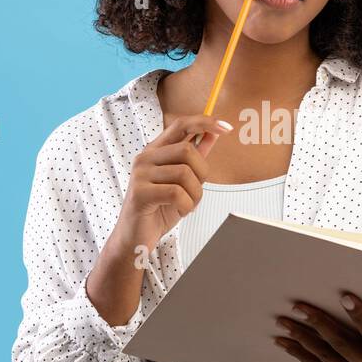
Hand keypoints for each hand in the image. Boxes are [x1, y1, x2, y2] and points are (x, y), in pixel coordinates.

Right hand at [117, 113, 231, 249]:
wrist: (134, 238)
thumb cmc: (158, 209)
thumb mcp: (181, 181)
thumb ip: (195, 157)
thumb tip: (212, 134)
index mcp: (155, 151)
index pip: (181, 124)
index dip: (205, 122)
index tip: (226, 127)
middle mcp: (145, 158)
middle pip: (187, 150)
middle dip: (201, 173)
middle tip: (195, 192)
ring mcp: (140, 174)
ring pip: (184, 173)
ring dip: (195, 194)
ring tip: (186, 205)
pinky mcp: (140, 193)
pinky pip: (177, 193)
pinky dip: (186, 206)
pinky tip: (180, 211)